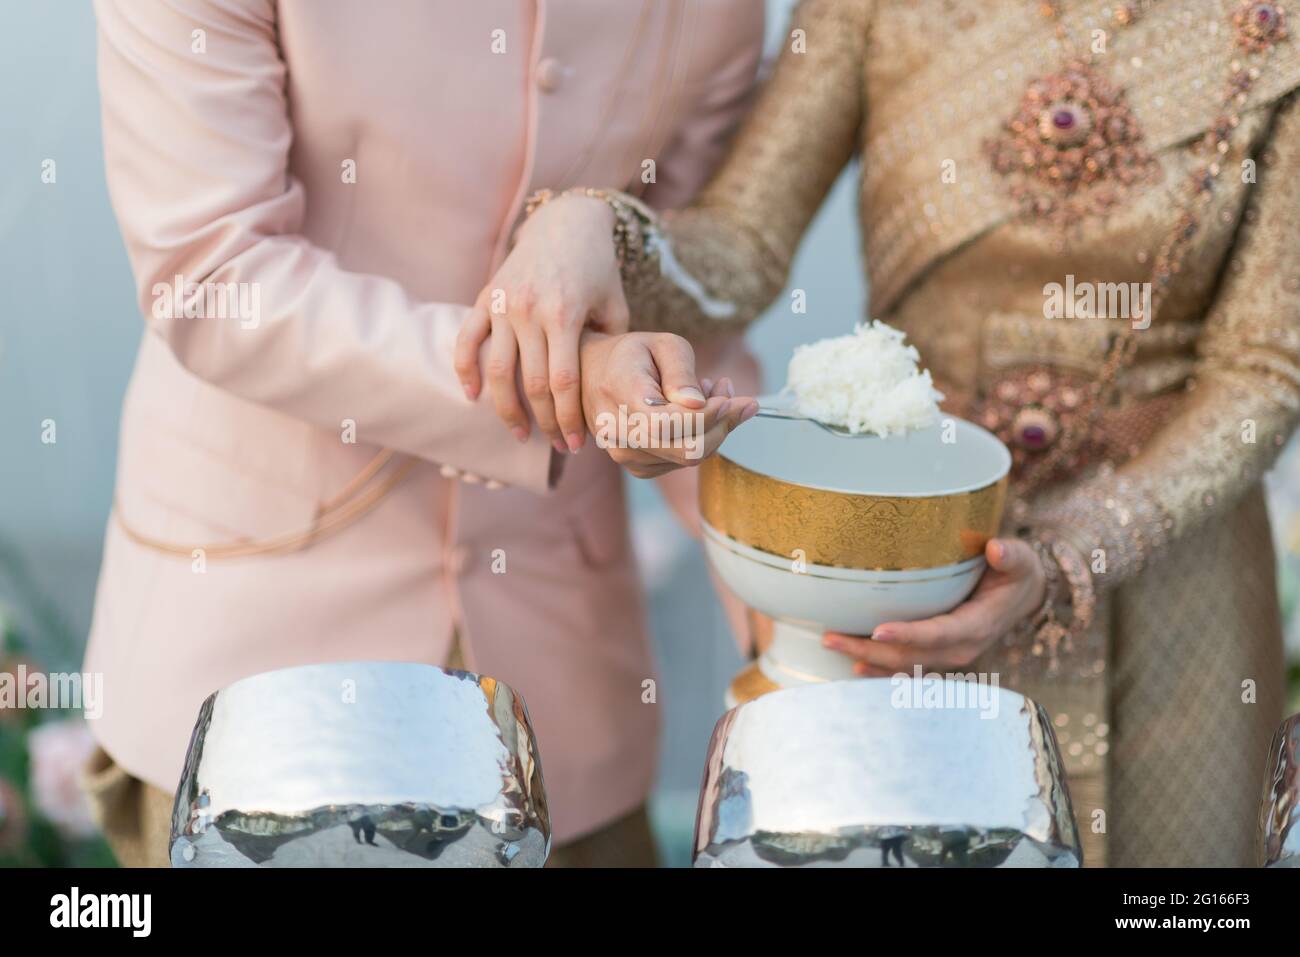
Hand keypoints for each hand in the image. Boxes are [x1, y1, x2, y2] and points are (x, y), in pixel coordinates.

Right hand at [454, 193, 627, 453]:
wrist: (566, 221)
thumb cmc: (598, 269)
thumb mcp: (615, 306)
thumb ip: (608, 348)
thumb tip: (601, 391)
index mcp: (565, 314)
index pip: (563, 382)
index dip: (568, 418)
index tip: (576, 444)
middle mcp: (530, 310)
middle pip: (531, 384)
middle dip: (544, 422)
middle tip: (556, 445)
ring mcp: (504, 304)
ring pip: (496, 371)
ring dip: (506, 409)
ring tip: (520, 433)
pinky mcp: (486, 298)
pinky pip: (467, 341)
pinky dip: (465, 371)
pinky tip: (472, 398)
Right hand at [579, 330, 757, 477]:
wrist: (592, 374)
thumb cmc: (632, 355)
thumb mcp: (662, 345)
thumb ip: (681, 373)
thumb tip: (699, 405)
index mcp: (620, 394)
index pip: (670, 423)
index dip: (708, 416)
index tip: (730, 397)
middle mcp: (617, 432)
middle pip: (686, 449)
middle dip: (720, 423)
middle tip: (728, 392)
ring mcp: (624, 454)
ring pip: (689, 458)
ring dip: (712, 429)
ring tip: (707, 395)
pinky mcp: (637, 467)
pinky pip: (682, 462)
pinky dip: (699, 439)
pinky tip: (692, 414)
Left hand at [822, 538, 1045, 675]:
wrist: (1022, 596)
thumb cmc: (1015, 573)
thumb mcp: (1020, 560)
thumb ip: (1010, 555)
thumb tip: (996, 549)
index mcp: (977, 625)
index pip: (938, 633)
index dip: (908, 634)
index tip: (877, 629)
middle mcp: (960, 648)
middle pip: (909, 655)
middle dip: (870, 650)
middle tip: (831, 638)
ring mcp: (947, 655)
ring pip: (902, 665)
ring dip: (867, 659)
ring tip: (832, 646)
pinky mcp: (936, 655)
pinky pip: (905, 667)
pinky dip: (878, 669)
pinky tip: (853, 667)